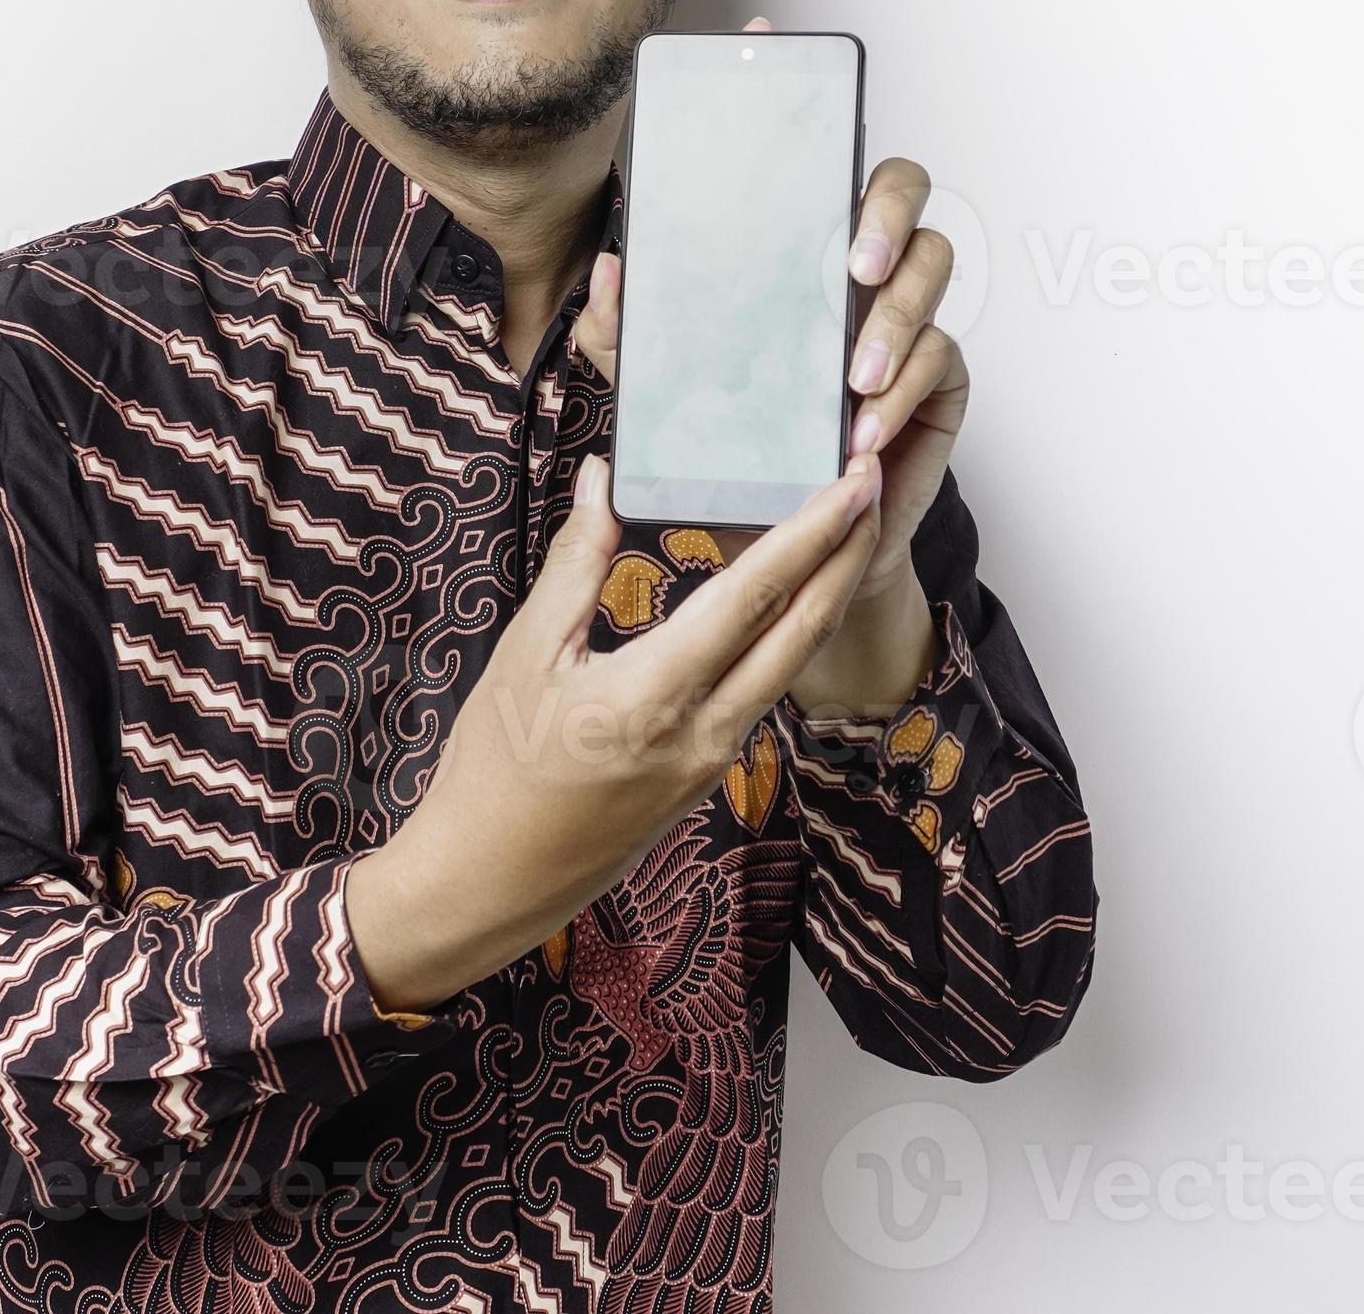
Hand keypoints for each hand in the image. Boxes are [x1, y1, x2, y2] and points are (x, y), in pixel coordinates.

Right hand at [344, 449, 881, 1011]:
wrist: (488, 883)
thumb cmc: (493, 772)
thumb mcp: (525, 654)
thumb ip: (575, 563)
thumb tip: (602, 481)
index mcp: (655, 696)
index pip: (755, 597)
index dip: (813, 533)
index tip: (855, 481)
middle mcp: (704, 733)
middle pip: (804, 631)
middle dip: (848, 553)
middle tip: (874, 485)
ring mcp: (714, 761)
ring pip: (791, 665)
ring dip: (825, 594)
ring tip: (844, 531)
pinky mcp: (708, 777)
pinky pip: (763, 693)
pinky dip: (788, 636)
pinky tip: (786, 601)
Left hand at [568, 16, 971, 715]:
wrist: (786, 545)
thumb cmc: (734, 445)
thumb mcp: (661, 389)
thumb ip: (630, 335)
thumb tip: (617, 272)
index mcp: (797, 243)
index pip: (813, 150)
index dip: (801, 88)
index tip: (772, 41)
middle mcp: (861, 262)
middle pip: (900, 185)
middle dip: (886, 212)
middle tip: (852, 263)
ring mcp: (908, 313)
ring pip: (936, 265)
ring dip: (899, 316)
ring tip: (853, 375)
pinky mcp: (941, 379)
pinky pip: (944, 359)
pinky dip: (904, 391)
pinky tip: (864, 425)